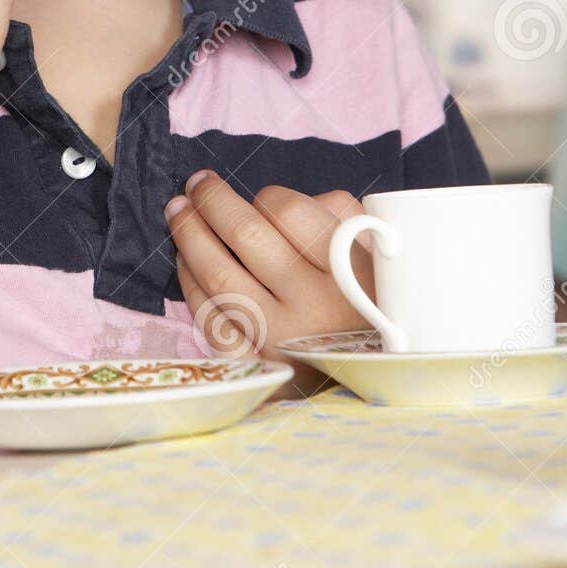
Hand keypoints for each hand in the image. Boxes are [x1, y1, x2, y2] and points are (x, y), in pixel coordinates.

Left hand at [164, 173, 373, 361]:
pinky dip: (192, 289)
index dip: (268, 196)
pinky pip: (211, 324)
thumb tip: (280, 203)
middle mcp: (314, 306)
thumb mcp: (379, 258)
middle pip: (246, 236)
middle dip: (211, 202)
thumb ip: (337, 215)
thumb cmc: (377, 306)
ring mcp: (282, 342)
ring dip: (189, 238)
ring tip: (177, 212)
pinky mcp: (260, 371)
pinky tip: (186, 266)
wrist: (389, 383)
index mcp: (349, 270)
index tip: (263, 197)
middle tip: (195, 183)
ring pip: (219, 277)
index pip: (289, 212)